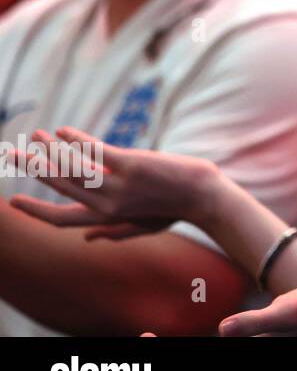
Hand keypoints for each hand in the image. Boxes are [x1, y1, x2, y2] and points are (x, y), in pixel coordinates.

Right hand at [7, 127, 219, 239]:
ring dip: (50, 150)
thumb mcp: (142, 227)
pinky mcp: (132, 165)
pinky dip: (76, 139)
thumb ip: (113, 232)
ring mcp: (118, 186)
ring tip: (35, 136)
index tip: (14, 201)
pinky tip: (63, 131)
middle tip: (12, 155)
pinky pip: (95, 150)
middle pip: (59, 187)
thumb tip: (86, 240)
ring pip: (73, 167)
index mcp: (106, 219)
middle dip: (33, 170)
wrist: (204, 196)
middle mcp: (107, 205)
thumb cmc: (174, 210)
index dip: (34, 212)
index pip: (60, 220)